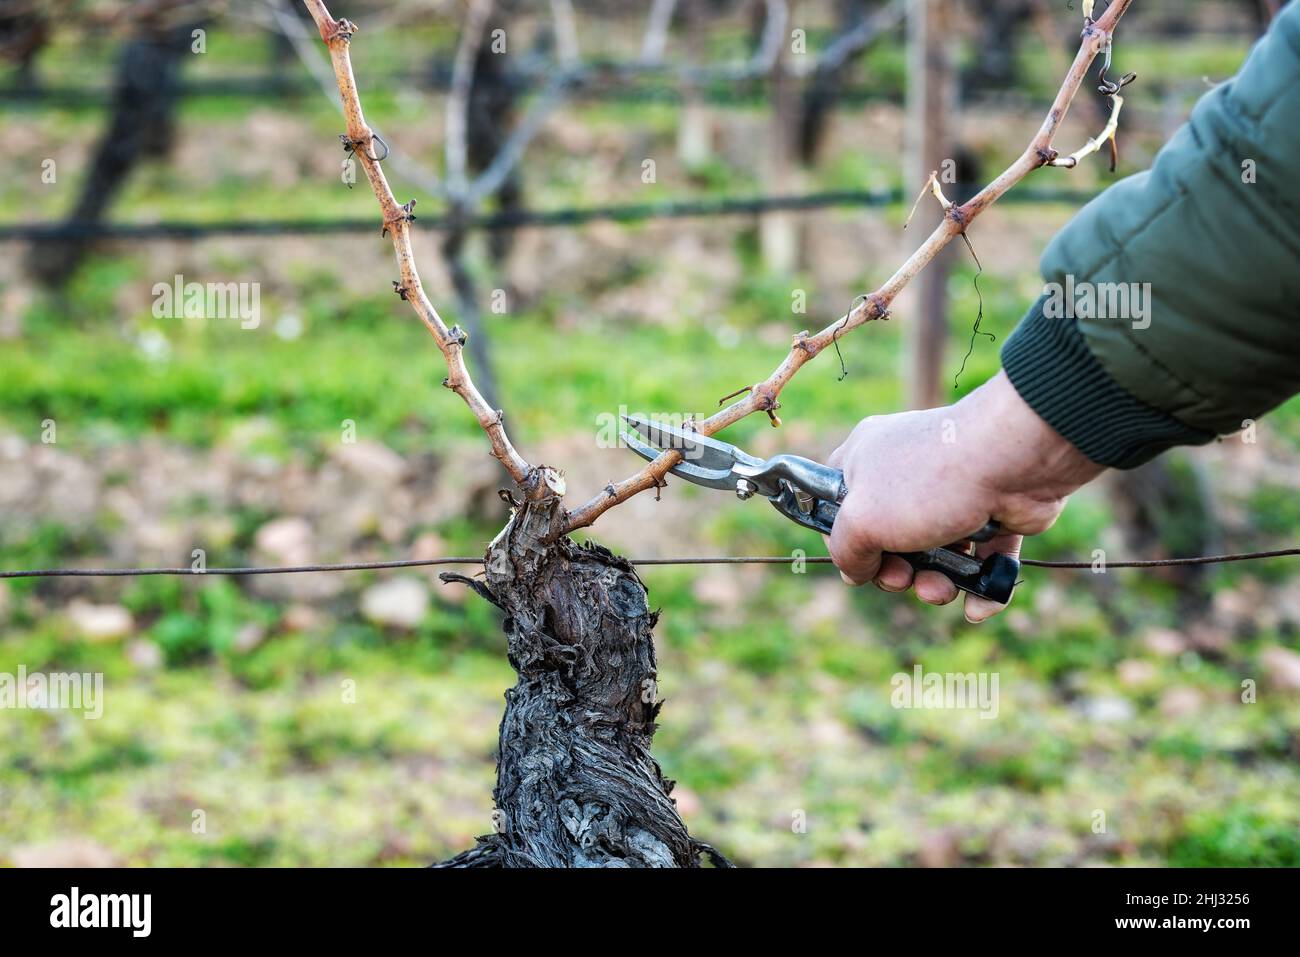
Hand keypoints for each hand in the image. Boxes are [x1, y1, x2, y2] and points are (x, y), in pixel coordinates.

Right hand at [825, 370, 1103, 621]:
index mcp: (866, 460)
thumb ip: (846, 551)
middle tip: (903, 578)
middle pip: (888, 540)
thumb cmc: (928, 483)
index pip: (838, 500)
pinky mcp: (992, 515)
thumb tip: (856, 573)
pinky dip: (979, 588)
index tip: (856, 559)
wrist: (1014, 462)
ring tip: (943, 591)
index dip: (842, 536)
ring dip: (935, 585)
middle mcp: (907, 474)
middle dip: (896, 572)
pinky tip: (977, 606)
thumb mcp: (862, 520)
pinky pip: (980, 561)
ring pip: (934, 556)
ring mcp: (951, 496)